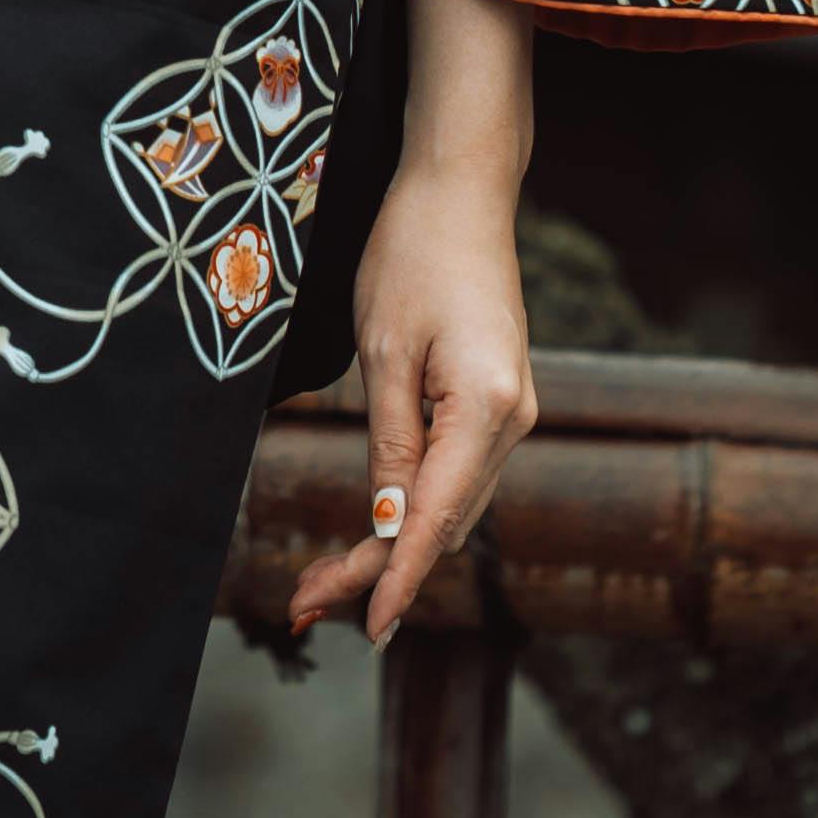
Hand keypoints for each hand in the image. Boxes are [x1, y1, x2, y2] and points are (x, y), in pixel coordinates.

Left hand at [284, 0, 537, 643]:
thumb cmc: (413, 254)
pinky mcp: (497, 401)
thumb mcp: (383, 350)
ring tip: (322, 583)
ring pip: (452, 505)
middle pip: (444, 523)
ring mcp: (512, 413)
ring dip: (394, 545)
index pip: (436, 519)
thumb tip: (391, 524)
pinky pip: (456, 473)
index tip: (366, 628)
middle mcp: (513, 421)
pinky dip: (415, 507)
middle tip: (304, 604)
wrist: (461, 189)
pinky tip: (375, 530)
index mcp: (486, 410)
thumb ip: (390, 443)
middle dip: (378, 569)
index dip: (397, 579)